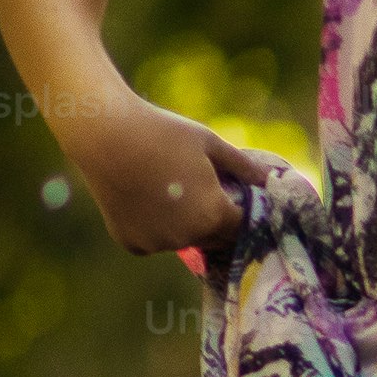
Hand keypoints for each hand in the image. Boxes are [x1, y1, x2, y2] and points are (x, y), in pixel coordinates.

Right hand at [72, 99, 285, 259]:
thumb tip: (273, 182)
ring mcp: (156, 243)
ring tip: (174, 193)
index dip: (246, 213)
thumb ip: (244, 168)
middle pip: (216, 236)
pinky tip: (148, 202)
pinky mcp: (130, 242)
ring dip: (187, 225)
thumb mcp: (211, 144)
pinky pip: (154, 241)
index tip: (241, 199)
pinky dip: (155, 228)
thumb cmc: (163, 133)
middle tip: (205, 191)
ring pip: (184, 239)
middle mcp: (187, 237)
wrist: (103, 133)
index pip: (243, 226)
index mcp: (213, 215)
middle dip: (218, 219)